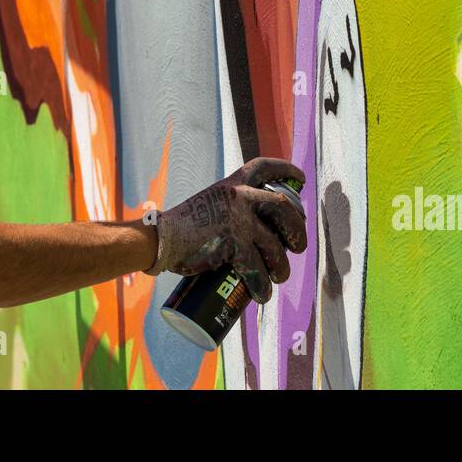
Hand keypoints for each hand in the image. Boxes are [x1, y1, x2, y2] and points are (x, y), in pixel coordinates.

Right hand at [144, 157, 307, 302]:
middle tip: (298, 246)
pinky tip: (261, 294)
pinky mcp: (234, 242)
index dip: (287, 171)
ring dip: (281, 266)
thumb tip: (260, 229)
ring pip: (274, 245)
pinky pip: (257, 268)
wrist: (160, 239)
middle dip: (297, 229)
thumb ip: (231, 207)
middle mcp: (239, 195)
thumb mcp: (211, 203)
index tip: (301, 180)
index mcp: (233, 183)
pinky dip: (261, 285)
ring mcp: (238, 218)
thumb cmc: (184, 226)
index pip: (264, 167)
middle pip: (283, 207)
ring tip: (279, 277)